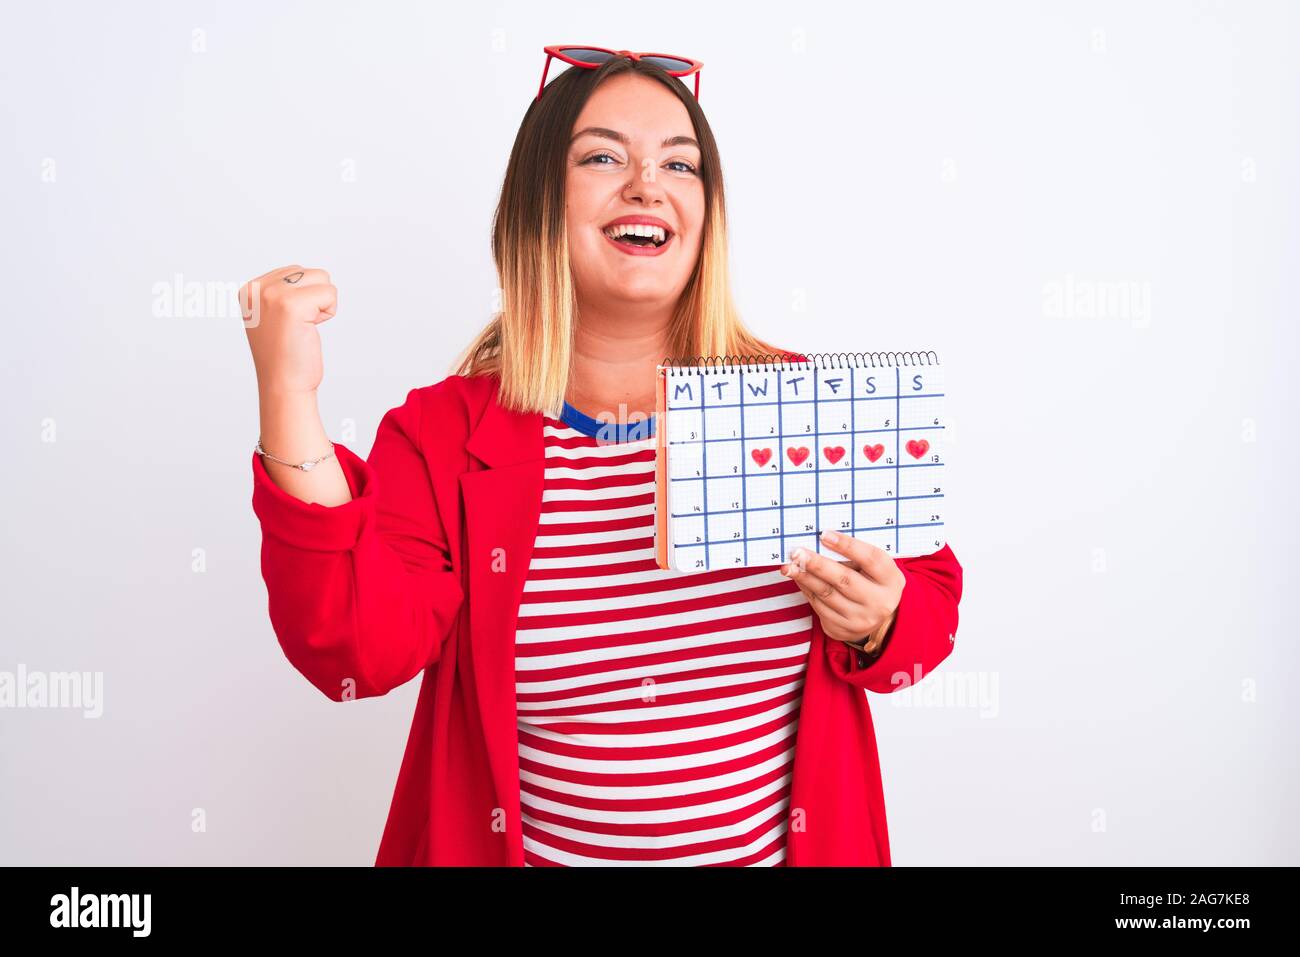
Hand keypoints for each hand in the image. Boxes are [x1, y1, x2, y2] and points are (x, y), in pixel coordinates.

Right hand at [239, 264, 337, 395]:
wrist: (282, 385)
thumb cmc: (283, 355)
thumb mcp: (270, 316)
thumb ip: (279, 292)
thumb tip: (301, 273)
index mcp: (249, 290)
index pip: (293, 271)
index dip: (302, 298)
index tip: (287, 323)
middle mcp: (258, 289)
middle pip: (309, 272)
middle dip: (313, 299)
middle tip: (298, 327)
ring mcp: (273, 295)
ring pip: (322, 279)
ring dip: (322, 304)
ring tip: (304, 327)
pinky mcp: (292, 305)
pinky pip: (330, 294)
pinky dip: (329, 312)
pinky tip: (312, 329)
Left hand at [780, 529, 904, 652]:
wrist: (878, 620)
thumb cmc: (872, 582)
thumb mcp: (875, 568)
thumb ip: (856, 555)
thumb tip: (822, 539)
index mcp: (891, 580)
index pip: (870, 558)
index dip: (847, 545)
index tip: (824, 534)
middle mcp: (879, 602)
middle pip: (844, 580)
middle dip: (818, 564)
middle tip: (797, 552)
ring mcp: (861, 619)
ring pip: (826, 594)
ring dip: (805, 577)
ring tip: (789, 565)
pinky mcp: (843, 628)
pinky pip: (819, 606)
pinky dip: (806, 589)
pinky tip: (798, 578)